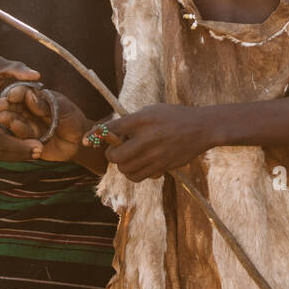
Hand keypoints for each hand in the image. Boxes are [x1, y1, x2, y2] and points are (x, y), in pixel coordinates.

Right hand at [0, 82, 89, 162]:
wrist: (78, 140)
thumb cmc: (73, 118)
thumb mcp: (64, 108)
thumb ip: (47, 104)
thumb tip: (30, 95)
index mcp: (35, 98)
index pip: (22, 93)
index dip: (16, 94)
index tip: (11, 95)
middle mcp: (26, 111)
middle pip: (13, 107)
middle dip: (7, 107)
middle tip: (1, 106)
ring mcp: (25, 126)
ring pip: (13, 123)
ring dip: (9, 120)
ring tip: (6, 118)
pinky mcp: (26, 141)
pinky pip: (19, 138)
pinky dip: (17, 134)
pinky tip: (15, 128)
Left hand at [98, 103, 214, 181]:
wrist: (202, 128)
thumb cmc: (174, 116)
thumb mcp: (152, 111)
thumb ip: (131, 121)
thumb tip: (111, 134)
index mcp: (142, 119)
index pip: (111, 129)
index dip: (95, 136)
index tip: (86, 141)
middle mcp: (147, 138)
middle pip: (116, 156)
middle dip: (112, 155)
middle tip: (116, 150)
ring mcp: (155, 155)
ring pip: (126, 170)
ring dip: (123, 166)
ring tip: (129, 158)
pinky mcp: (162, 167)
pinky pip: (140, 176)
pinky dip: (135, 173)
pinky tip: (142, 164)